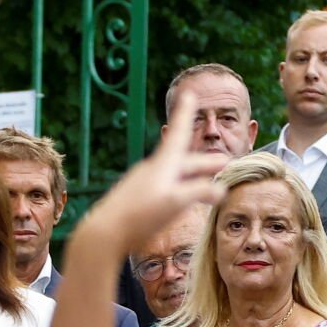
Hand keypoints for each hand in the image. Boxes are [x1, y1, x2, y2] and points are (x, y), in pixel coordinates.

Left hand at [69, 98, 228, 260]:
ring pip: (175, 177)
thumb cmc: (140, 215)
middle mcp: (152, 170)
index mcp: (163, 164)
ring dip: (193, 178)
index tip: (189, 93)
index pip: (179, 132)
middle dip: (205, 163)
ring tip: (207, 186)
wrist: (103, 233)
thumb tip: (221, 190)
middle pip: (184, 161)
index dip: (186, 114)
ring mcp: (143, 185)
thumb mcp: (176, 202)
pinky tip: (179, 203)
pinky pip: (164, 189)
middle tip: (223, 163)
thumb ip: (201, 192)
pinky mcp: (136, 200)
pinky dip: (180, 191)